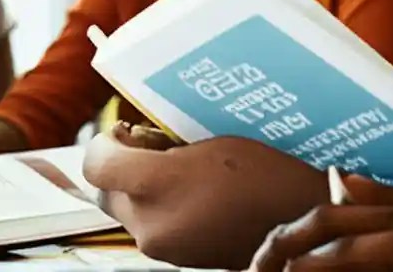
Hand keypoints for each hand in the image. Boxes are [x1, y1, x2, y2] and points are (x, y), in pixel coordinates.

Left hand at [83, 124, 326, 269]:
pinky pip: (150, 228)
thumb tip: (143, 143)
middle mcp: (149, 222)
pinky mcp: (176, 258)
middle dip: (118, 169)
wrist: (297, 225)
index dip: (102, 144)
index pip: (95, 164)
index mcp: (155, 186)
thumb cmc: (263, 176)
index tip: (119, 133)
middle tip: (142, 148)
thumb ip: (165, 146)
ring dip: (138, 191)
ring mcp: (161, 245)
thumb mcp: (211, 143)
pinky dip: (158, 210)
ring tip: (173, 171)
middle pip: (104, 192)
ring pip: (126, 212)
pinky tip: (189, 194)